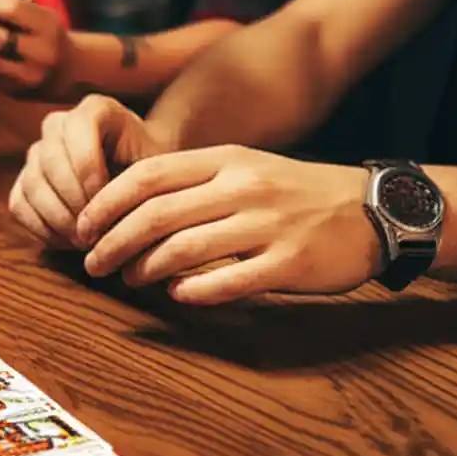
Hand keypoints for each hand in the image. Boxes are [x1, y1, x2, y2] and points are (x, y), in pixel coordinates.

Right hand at [8, 95, 162, 247]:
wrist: (137, 175)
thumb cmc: (150, 170)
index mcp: (94, 109)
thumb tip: (105, 212)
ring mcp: (37, 152)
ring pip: (32, 184)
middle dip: (73, 201)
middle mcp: (58, 124)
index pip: (79, 132)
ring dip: (57, 219)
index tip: (106, 203)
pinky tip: (67, 241)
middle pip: (51, 161)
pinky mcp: (23, 180)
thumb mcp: (155, 165)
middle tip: (95, 230)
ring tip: (84, 240)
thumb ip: (135, 178)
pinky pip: (19, 204)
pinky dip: (40, 228)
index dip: (89, 170)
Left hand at [77, 145, 379, 304]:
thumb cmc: (296, 195)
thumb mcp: (246, 170)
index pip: (148, 176)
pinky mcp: (289, 262)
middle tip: (91, 263)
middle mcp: (243, 187)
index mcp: (227, 160)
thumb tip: (128, 211)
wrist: (375, 210)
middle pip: (155, 214)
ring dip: (144, 269)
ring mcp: (267, 224)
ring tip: (127, 280)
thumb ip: (194, 185)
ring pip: (183, 249)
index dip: (105, 204)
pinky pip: (228, 280)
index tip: (80, 228)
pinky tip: (177, 295)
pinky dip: (193, 291)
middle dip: (111, 242)